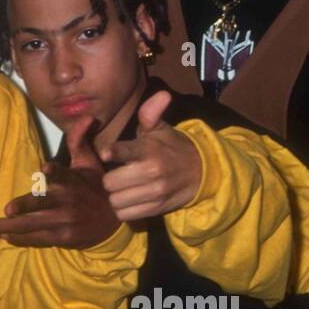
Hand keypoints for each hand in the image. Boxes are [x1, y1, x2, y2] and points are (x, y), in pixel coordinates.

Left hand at [0, 114, 120, 247]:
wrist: (113, 220)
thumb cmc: (95, 186)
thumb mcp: (90, 162)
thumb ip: (79, 141)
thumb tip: (86, 118)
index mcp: (72, 182)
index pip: (63, 174)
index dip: (54, 171)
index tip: (45, 168)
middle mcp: (66, 202)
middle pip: (42, 204)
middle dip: (24, 206)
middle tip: (7, 210)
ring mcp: (62, 222)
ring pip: (30, 225)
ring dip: (5, 227)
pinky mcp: (61, 238)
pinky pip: (37, 239)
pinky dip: (20, 239)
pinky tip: (3, 236)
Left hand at [98, 90, 201, 220]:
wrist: (202, 173)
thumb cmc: (172, 148)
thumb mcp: (161, 129)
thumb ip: (151, 113)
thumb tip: (162, 94)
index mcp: (149, 150)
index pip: (122, 151)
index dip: (110, 152)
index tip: (105, 153)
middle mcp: (151, 172)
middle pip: (110, 182)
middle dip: (109, 179)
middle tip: (116, 174)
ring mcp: (154, 193)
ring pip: (115, 200)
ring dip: (115, 195)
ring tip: (123, 188)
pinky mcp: (156, 209)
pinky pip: (125, 214)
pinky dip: (123, 209)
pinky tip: (129, 199)